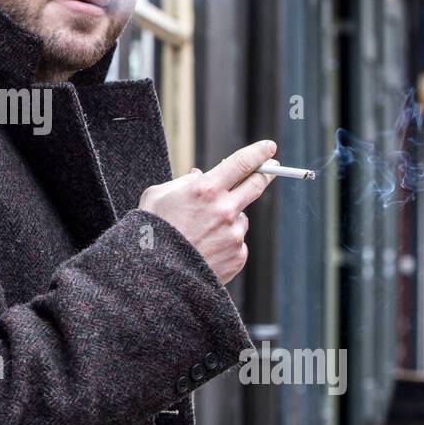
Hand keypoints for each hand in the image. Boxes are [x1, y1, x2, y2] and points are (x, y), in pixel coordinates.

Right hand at [138, 140, 277, 284]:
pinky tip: (205, 249)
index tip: (269, 147)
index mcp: (205, 190)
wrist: (155, 277)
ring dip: (229, 218)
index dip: (259, 152)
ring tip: (201, 233)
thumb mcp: (157, 197)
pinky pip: (237, 242)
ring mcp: (234, 234)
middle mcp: (225, 210)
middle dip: (266, 173)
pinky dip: (225, 242)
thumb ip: (181, 182)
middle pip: (256, 185)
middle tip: (272, 167)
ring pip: (241, 217)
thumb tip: (199, 175)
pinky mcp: (238, 256)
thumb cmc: (151, 234)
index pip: (242, 163)